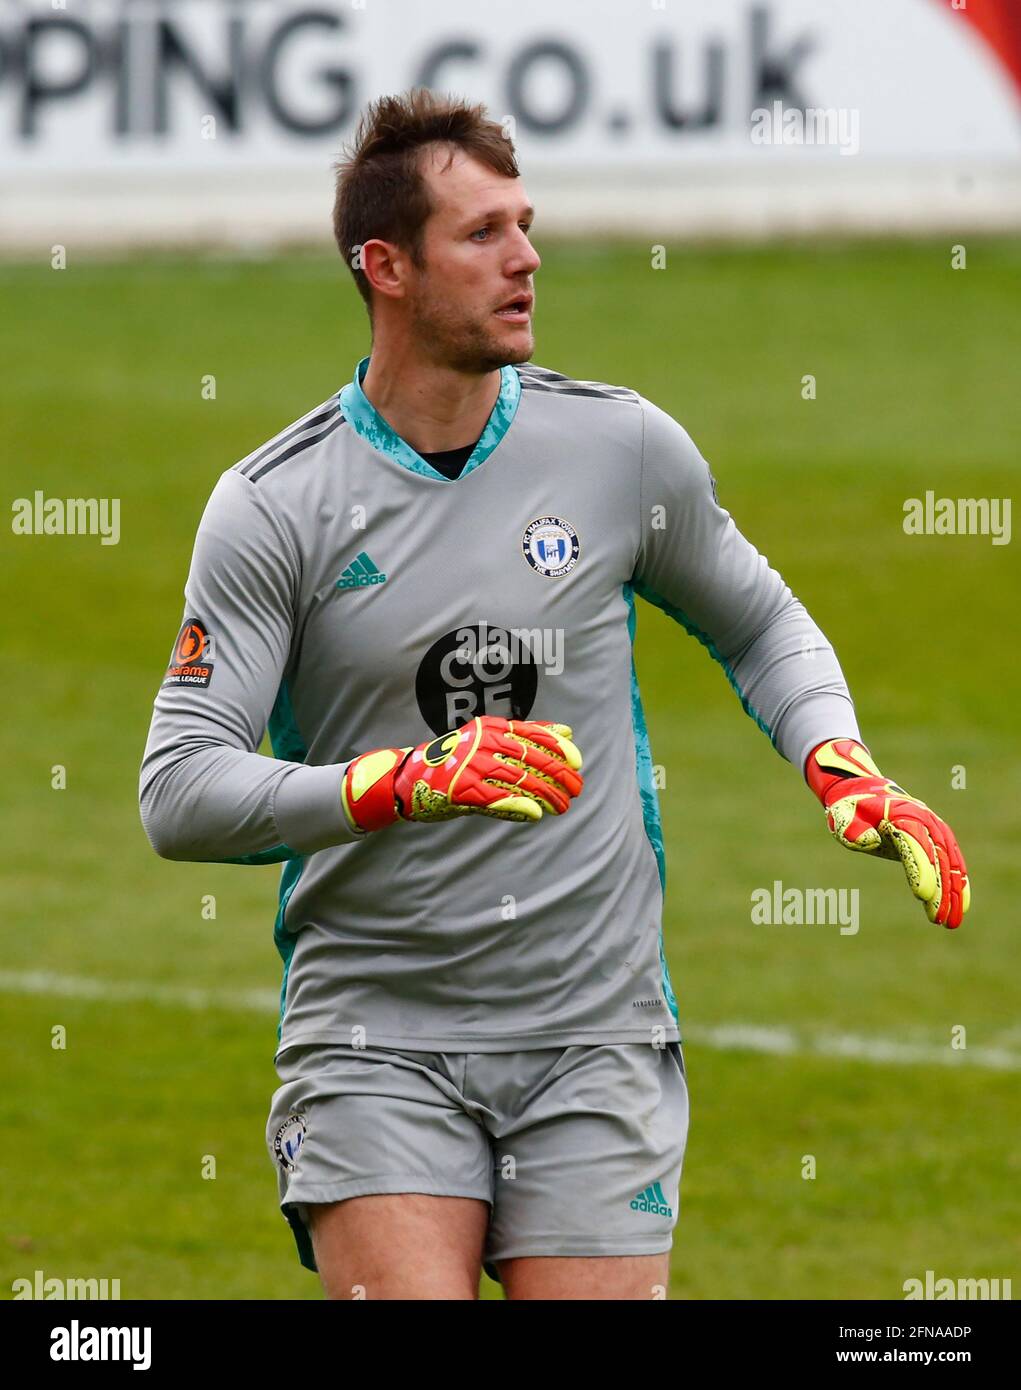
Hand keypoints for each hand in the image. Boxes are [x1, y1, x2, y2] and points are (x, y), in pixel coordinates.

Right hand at [342, 715, 583, 832]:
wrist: (409, 778)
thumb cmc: (456, 760)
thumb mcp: (489, 739)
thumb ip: (526, 735)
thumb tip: (568, 732)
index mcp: (491, 727)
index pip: (533, 733)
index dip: (559, 748)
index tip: (578, 761)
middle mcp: (482, 741)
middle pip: (531, 758)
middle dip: (558, 775)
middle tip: (576, 789)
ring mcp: (471, 765)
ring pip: (519, 780)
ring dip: (545, 795)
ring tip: (561, 807)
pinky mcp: (462, 788)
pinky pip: (497, 798)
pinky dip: (519, 805)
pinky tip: (536, 814)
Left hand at [805, 739, 969, 928]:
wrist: (865, 791)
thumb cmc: (851, 809)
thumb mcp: (842, 816)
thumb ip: (852, 828)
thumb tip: (868, 840)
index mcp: (901, 813)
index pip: (915, 844)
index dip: (921, 869)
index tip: (922, 895)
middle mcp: (924, 819)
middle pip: (937, 858)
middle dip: (940, 891)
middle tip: (939, 919)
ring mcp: (935, 827)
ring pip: (950, 863)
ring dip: (954, 893)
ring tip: (952, 922)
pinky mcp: (938, 836)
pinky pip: (953, 861)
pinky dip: (959, 883)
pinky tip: (961, 906)